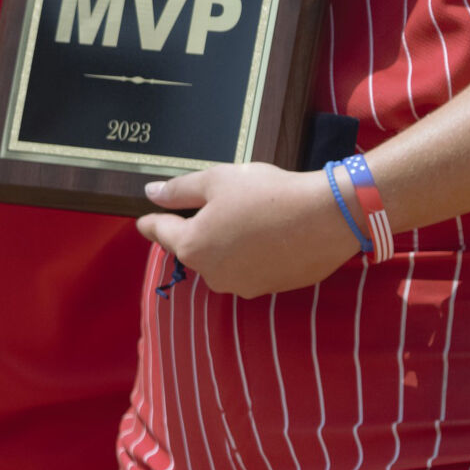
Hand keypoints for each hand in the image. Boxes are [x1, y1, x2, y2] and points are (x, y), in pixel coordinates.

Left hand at [136, 163, 357, 296]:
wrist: (325, 218)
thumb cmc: (267, 194)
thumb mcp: (217, 180)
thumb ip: (180, 190)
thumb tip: (151, 194)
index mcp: (193, 245)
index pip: (161, 232)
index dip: (152, 222)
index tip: (144, 220)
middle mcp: (211, 274)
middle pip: (193, 248)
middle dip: (197, 229)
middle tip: (214, 205)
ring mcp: (241, 286)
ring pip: (221, 261)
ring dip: (225, 243)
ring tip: (247, 217)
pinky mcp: (267, 289)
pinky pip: (248, 269)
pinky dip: (250, 254)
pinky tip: (267, 234)